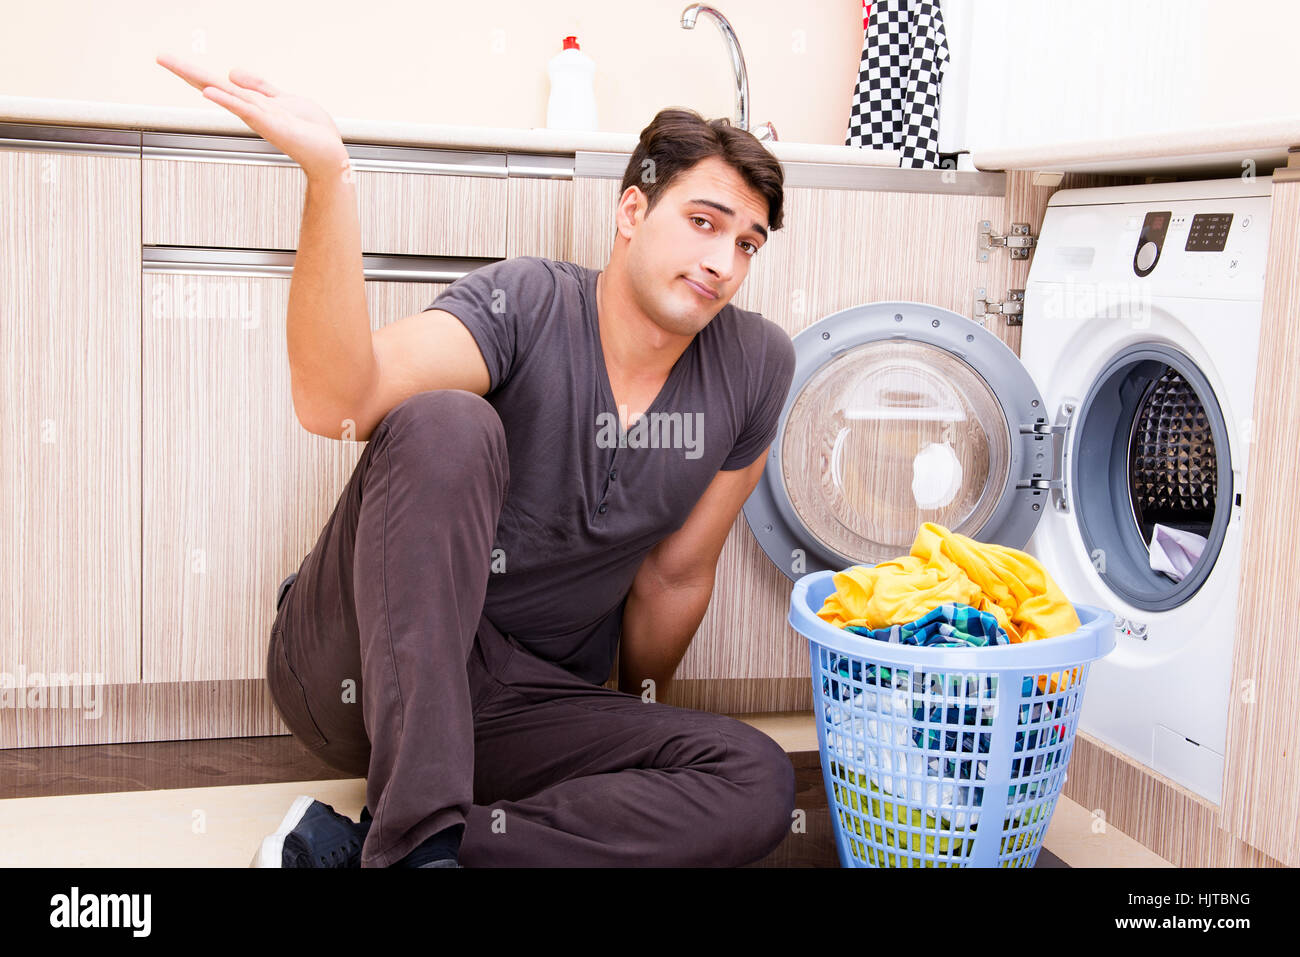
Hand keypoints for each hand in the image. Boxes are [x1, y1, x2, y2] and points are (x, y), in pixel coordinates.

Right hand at [156, 53, 350, 181]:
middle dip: (187, 71)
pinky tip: (212, 92)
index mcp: (253, 103)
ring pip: (226, 93)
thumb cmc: (312, 131)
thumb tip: (232, 71)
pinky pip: (246, 110)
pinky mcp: (272, 125)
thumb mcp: (283, 99)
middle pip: (213, 84)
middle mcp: (252, 110)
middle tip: (160, 57)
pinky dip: (228, 101)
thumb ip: (260, 86)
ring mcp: (260, 118)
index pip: (217, 81)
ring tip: (176, 66)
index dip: (194, 70)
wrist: (330, 155)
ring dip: (201, 80)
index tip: (168, 59)